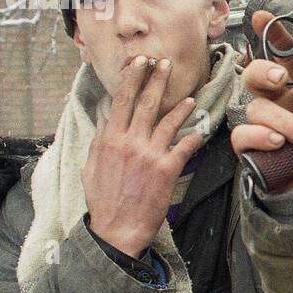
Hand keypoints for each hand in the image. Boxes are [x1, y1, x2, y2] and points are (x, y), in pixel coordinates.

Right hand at [82, 56, 204, 256]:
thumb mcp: (91, 168)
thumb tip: (105, 119)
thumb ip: (99, 141)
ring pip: (168, 121)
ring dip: (181, 107)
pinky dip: (195, 136)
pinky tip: (202, 129)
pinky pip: (185, 146)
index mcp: (109, 140)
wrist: (117, 229)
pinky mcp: (167, 169)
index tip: (140, 62)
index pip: (122, 101)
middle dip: (156, 80)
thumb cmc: (103, 201)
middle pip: (146, 103)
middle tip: (166, 62)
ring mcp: (150, 154)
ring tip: (190, 98)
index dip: (132, 79)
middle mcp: (129, 142)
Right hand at [232, 9, 292, 189]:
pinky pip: (241, 136)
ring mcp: (270, 130)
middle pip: (257, 75)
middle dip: (263, 69)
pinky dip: (257, 137)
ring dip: (281, 119)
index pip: (289, 57)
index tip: (264, 19)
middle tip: (282, 77)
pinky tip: (279, 145)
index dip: (274, 36)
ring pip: (255, 107)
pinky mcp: (257, 154)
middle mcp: (288, 107)